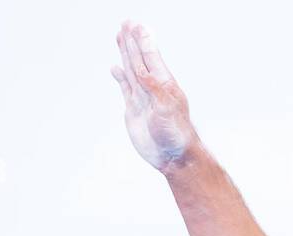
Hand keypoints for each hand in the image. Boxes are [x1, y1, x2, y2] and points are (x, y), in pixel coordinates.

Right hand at [110, 21, 197, 170]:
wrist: (173, 157)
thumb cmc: (176, 134)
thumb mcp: (166, 108)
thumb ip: (153, 88)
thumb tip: (142, 71)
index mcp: (164, 85)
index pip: (150, 57)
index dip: (142, 41)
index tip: (136, 25)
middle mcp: (153, 88)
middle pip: (139, 58)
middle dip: (133, 41)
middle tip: (127, 22)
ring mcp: (143, 98)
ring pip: (131, 69)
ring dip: (126, 53)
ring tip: (121, 36)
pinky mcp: (134, 110)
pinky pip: (125, 88)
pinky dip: (120, 77)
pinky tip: (116, 68)